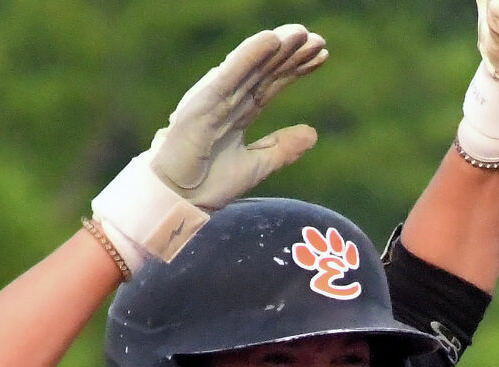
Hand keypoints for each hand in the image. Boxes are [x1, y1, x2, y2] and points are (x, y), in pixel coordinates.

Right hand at [93, 25, 326, 267]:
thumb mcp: (254, 166)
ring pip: (251, 67)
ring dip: (275, 48)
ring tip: (300, 33)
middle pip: (266, 70)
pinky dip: (249, 56)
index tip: (322, 55)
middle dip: (292, 54)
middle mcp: (228, 99)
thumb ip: (281, 148)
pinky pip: (229, 74)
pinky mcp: (201, 102)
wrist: (176, 201)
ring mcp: (214, 98)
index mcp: (239, 111)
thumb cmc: (206, 185)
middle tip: (318, 40)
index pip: (272, 82)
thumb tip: (313, 133)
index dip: (297, 68)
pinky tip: (270, 40)